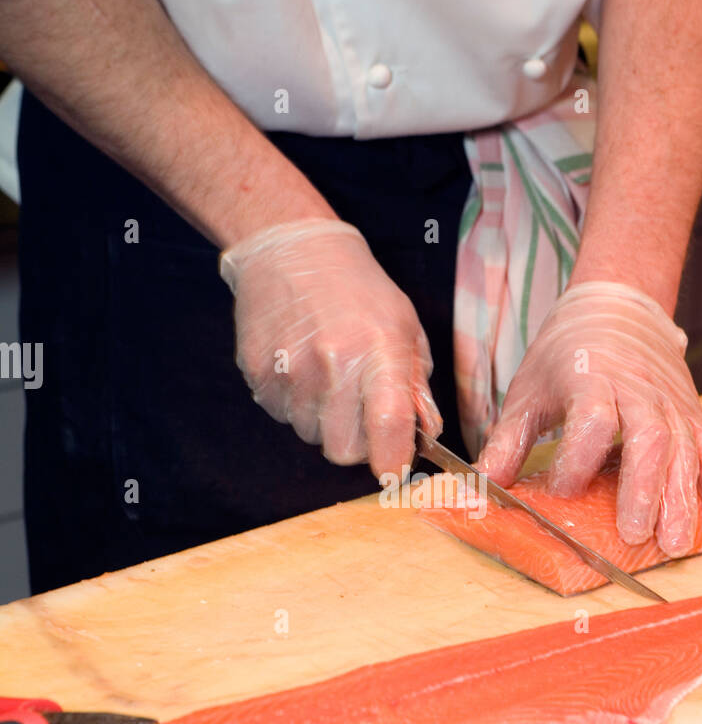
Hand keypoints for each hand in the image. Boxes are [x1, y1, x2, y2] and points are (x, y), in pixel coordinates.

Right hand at [219, 219, 440, 478]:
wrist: (291, 252)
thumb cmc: (358, 291)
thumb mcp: (404, 329)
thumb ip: (416, 388)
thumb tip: (422, 438)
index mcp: (378, 350)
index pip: (388, 426)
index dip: (393, 461)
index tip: (394, 471)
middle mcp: (332, 364)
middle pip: (345, 449)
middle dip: (358, 442)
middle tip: (359, 409)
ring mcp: (289, 371)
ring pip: (312, 436)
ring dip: (324, 420)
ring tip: (327, 375)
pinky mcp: (257, 374)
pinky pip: (282, 417)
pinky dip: (296, 404)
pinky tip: (301, 366)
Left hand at [477, 281, 701, 556]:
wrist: (616, 308)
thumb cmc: (565, 355)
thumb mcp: (527, 391)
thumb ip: (507, 442)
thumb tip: (480, 488)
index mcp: (591, 380)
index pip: (592, 422)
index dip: (578, 459)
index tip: (562, 491)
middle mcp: (638, 392)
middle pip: (649, 440)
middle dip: (643, 490)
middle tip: (635, 535)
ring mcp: (670, 404)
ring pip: (685, 451)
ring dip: (682, 499)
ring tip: (675, 544)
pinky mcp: (692, 414)